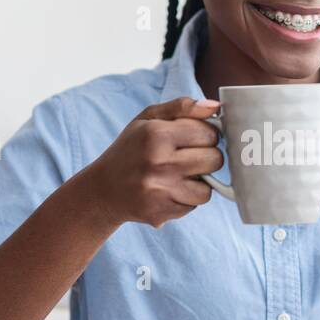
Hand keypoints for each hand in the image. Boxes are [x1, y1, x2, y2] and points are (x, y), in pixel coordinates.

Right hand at [84, 96, 223, 227]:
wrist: (103, 189)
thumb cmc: (130, 149)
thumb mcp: (148, 119)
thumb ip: (183, 107)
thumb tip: (216, 106)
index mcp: (156, 134)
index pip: (209, 133)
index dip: (206, 135)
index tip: (193, 138)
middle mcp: (158, 162)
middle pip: (214, 160)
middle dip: (206, 158)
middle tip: (187, 157)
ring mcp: (159, 190)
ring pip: (207, 189)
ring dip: (198, 183)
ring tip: (177, 175)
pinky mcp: (160, 212)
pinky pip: (193, 206)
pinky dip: (185, 199)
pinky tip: (168, 190)